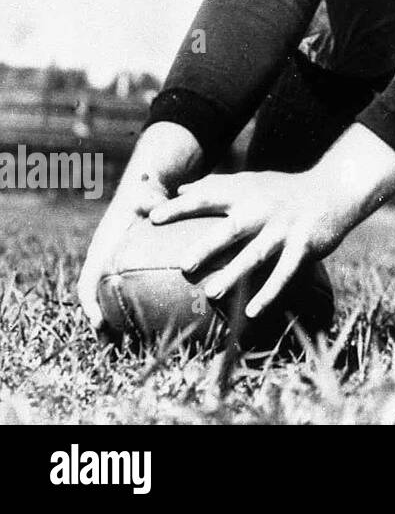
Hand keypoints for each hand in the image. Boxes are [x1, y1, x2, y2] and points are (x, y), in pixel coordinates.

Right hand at [78, 121, 205, 331]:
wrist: (146, 194)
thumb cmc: (145, 195)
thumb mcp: (146, 195)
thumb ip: (149, 201)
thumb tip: (154, 206)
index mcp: (101, 251)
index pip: (87, 282)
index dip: (89, 304)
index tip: (97, 322)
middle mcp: (104, 265)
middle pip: (97, 302)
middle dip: (101, 324)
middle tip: (111, 346)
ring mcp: (115, 271)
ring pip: (113, 304)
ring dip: (118, 325)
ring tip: (130, 347)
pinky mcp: (130, 274)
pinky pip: (132, 297)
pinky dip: (139, 313)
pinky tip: (161, 328)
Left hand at [148, 169, 352, 318]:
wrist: (334, 191)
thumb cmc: (283, 190)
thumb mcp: (252, 181)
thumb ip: (217, 186)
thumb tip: (179, 191)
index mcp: (246, 192)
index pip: (208, 197)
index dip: (180, 207)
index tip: (151, 219)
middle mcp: (263, 209)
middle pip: (232, 228)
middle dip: (209, 245)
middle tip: (184, 264)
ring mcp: (284, 228)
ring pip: (258, 253)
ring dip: (236, 273)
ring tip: (213, 292)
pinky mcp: (304, 245)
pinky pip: (285, 272)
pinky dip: (269, 292)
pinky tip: (251, 311)